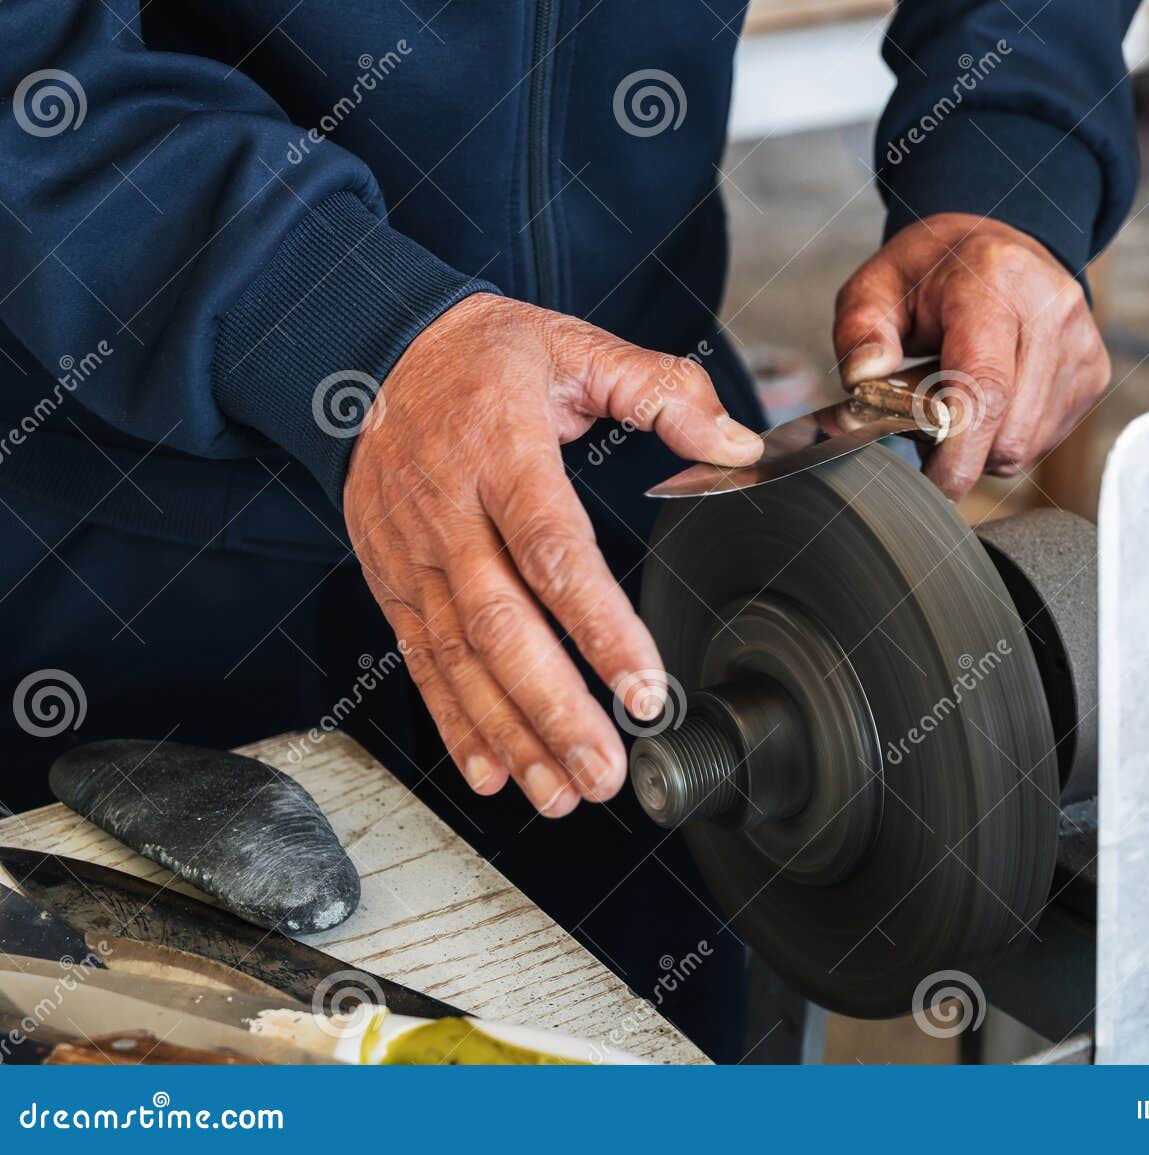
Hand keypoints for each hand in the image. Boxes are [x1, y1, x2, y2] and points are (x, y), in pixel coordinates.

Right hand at [344, 293, 762, 814]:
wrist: (381, 351)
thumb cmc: (489, 356)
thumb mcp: (577, 348)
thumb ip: (662, 390)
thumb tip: (739, 442)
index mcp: (500, 452)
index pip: (552, 551)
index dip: (597, 625)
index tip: (643, 684)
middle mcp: (448, 511)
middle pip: (501, 624)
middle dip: (553, 708)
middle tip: (605, 771)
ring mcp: (412, 552)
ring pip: (459, 657)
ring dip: (510, 732)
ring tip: (562, 791)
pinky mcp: (393, 580)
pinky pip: (421, 660)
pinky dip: (455, 721)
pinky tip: (492, 771)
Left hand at [833, 213, 1109, 498]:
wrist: (999, 245)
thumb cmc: (933, 273)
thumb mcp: (877, 285)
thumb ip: (860, 330)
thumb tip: (863, 378)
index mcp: (996, 279)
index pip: (986, 385)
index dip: (959, 448)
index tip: (932, 483)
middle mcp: (1052, 310)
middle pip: (1009, 429)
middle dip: (961, 449)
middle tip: (926, 423)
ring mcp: (1081, 344)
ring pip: (1026, 443)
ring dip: (983, 445)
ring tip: (959, 400)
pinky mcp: (1094, 373)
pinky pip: (1043, 439)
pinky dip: (1006, 436)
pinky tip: (991, 400)